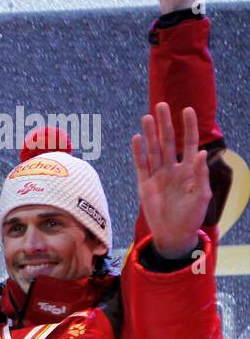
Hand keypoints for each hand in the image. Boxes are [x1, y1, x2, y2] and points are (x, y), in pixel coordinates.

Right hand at [131, 102, 210, 259]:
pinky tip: (136, 139)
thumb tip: (202, 153)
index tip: (187, 110)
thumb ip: (201, 174)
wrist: (173, 233)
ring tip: (147, 117)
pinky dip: (138, 152)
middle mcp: (172, 168)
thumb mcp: (201, 196)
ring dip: (150, 134)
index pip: (188, 143)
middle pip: (167, 141)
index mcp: (189, 170)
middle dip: (165, 123)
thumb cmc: (191, 216)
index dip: (188, 127)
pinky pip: (140, 165)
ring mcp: (157, 175)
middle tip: (161, 105)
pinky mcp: (144, 184)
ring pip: (152, 150)